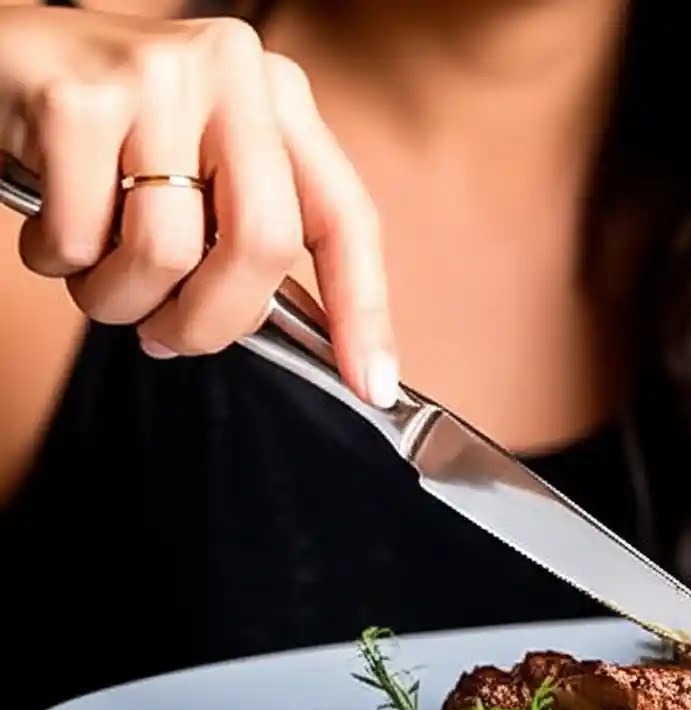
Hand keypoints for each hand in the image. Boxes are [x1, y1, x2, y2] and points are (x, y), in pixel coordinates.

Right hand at [0, 6, 397, 405]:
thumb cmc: (106, 131)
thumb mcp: (200, 165)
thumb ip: (246, 232)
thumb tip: (298, 333)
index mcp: (280, 98)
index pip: (347, 216)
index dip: (364, 310)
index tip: (372, 385)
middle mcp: (234, 74)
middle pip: (264, 244)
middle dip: (214, 322)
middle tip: (168, 338)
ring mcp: (159, 79)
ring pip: (168, 253)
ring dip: (119, 299)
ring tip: (94, 269)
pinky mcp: (78, 99)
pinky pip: (82, 241)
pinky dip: (57, 261)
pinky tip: (48, 225)